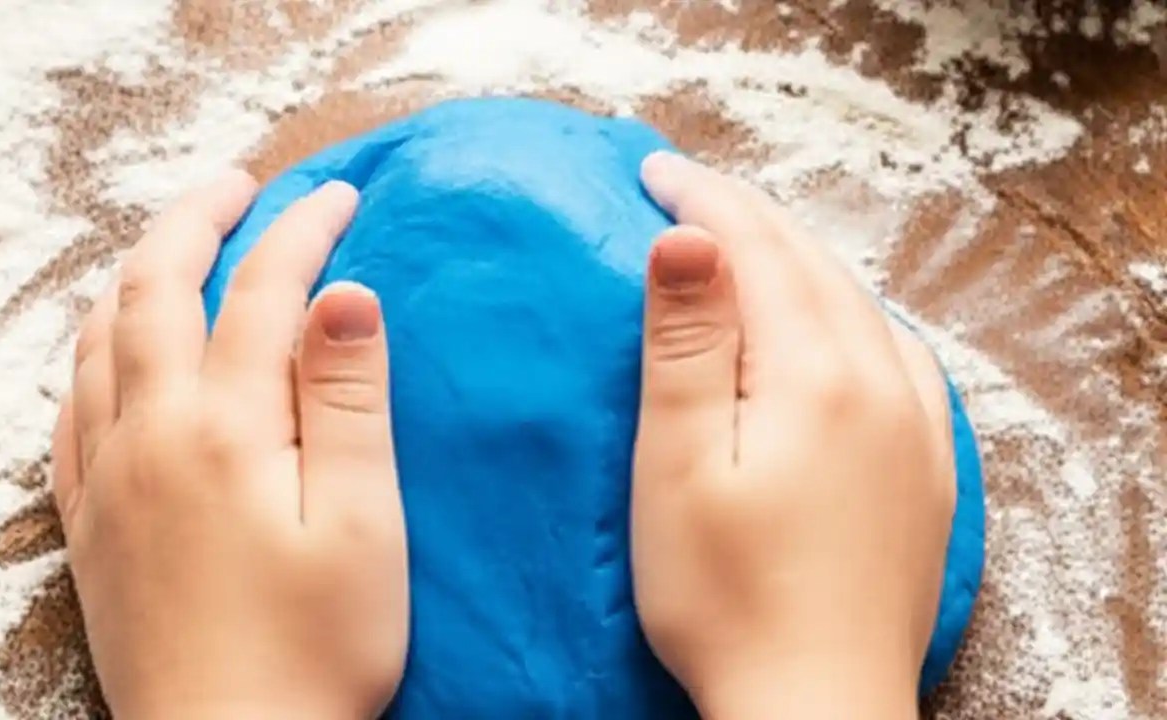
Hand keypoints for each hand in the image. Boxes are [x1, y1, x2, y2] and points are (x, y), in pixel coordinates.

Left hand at [51, 171, 408, 719]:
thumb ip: (349, 400)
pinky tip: (110, 353)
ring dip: (137, 272)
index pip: (263, 289)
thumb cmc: (315, 649)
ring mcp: (107, 479)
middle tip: (241, 184)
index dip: (303, 228)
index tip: (342, 195)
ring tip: (175, 245)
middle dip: (197, 218)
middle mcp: (151, 435)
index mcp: (227, 428)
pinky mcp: (88, 524)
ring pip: (98, 338)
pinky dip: (90, 352)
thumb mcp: (361, 523)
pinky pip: (68, 410)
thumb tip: (343, 293)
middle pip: (155, 288)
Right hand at [630, 153, 953, 719]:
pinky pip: (896, 354)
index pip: (757, 251)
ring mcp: (915, 427)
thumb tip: (690, 237)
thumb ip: (687, 346)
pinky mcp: (925, 468)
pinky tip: (837, 323)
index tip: (653, 171)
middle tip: (686, 186)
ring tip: (746, 239)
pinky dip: (851, 313)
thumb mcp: (680, 467)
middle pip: (811, 265)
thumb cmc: (726, 599)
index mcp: (816, 375)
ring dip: (797, 258)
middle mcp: (882, 384)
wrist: (815, 708)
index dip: (703, 201)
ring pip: (856, 303)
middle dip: (746, 216)